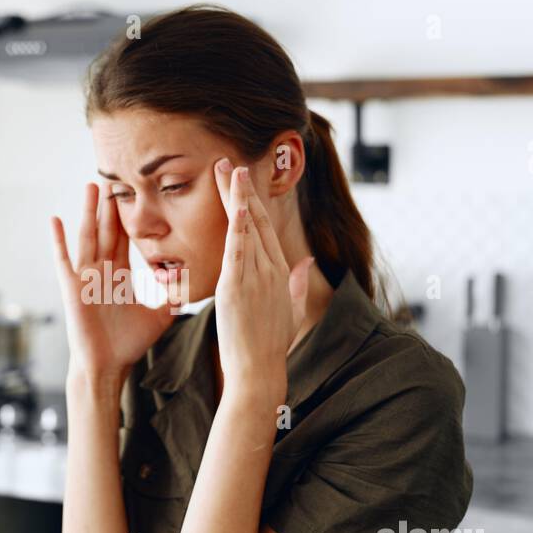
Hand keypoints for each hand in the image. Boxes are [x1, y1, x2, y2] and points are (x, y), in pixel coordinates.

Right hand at [50, 182, 180, 382]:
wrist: (108, 365)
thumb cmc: (128, 344)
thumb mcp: (158, 316)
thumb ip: (173, 300)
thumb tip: (196, 291)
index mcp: (119, 274)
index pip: (123, 238)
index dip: (126, 216)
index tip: (130, 193)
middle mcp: (102, 271)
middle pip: (106, 230)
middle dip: (108, 204)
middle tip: (111, 176)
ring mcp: (86, 277)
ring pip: (88, 236)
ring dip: (89, 211)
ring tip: (91, 186)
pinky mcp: (73, 288)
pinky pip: (64, 260)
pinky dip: (59, 240)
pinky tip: (55, 219)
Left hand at [211, 158, 314, 402]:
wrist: (260, 370)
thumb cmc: (272, 344)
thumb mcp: (291, 309)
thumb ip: (298, 282)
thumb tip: (307, 261)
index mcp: (280, 271)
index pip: (264, 228)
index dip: (252, 201)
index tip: (241, 180)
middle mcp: (271, 269)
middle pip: (254, 220)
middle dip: (241, 189)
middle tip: (228, 162)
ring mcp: (255, 277)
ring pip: (245, 228)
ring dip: (235, 197)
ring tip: (224, 170)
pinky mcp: (238, 288)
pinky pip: (237, 252)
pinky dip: (236, 228)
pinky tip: (234, 207)